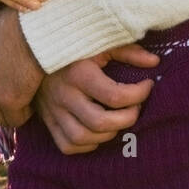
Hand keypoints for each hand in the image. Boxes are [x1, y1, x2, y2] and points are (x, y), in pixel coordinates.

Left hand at [0, 9, 43, 128]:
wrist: (34, 26)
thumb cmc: (19, 21)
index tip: (12, 78)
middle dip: (5, 97)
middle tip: (23, 85)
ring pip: (2, 114)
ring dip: (16, 106)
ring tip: (30, 91)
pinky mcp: (8, 100)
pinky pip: (17, 119)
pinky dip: (27, 111)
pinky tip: (35, 95)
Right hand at [34, 43, 159, 153]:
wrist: (34, 50)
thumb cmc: (76, 46)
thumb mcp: (101, 42)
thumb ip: (128, 51)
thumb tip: (155, 62)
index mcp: (78, 73)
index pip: (115, 96)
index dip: (139, 94)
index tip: (147, 85)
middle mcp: (63, 94)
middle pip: (100, 122)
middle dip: (127, 119)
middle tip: (135, 107)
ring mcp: (52, 110)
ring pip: (82, 137)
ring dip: (108, 134)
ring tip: (118, 119)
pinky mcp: (47, 121)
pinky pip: (67, 145)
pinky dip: (87, 144)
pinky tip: (98, 131)